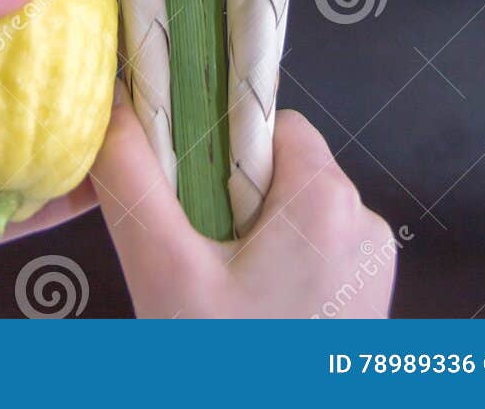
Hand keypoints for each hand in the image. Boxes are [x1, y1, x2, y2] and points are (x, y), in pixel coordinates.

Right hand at [92, 94, 396, 317]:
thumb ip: (132, 182)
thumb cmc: (230, 375)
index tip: (182, 201)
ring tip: (218, 309)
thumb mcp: (166, 274)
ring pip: (290, 220)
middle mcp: (365, 225)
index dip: (214, 149)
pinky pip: (313, 264)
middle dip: (227, 206)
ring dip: (247, 246)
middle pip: (276, 172)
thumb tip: (112, 109)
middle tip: (193, 268)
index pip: (265, 123)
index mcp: (327, 199)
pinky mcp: (367, 312)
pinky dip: (275, 280)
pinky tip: (246, 328)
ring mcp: (373, 273)